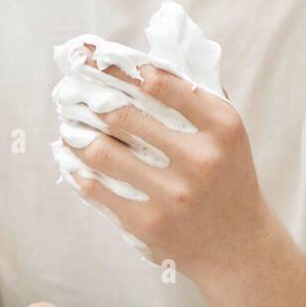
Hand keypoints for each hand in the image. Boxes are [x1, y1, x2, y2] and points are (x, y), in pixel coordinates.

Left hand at [63, 54, 268, 281]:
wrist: (237, 246)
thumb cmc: (227, 176)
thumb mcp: (228, 133)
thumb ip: (197, 96)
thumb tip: (147, 63)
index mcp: (222, 127)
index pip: (164, 85)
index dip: (125, 70)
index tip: (102, 60)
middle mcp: (200, 159)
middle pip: (124, 116)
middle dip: (91, 100)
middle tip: (73, 90)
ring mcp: (173, 194)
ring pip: (103, 153)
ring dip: (78, 135)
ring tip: (68, 124)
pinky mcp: (149, 224)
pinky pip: (98, 190)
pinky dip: (78, 171)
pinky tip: (71, 158)